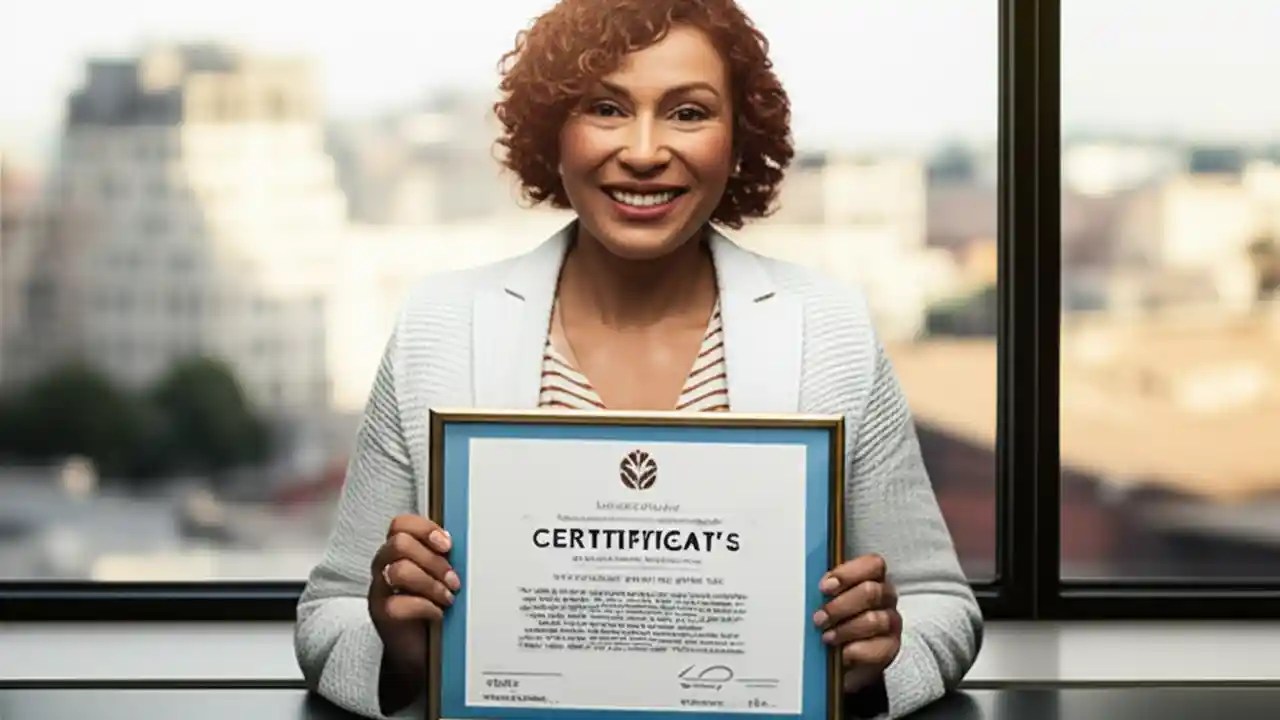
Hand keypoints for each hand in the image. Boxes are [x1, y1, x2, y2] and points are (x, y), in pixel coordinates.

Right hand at [368, 514, 460, 674]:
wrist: (420, 650)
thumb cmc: (432, 607)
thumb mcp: (440, 577)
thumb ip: (444, 559)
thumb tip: (465, 546)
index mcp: (399, 552)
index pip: (401, 525)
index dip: (424, 529)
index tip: (447, 545)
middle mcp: (384, 567)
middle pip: (399, 543)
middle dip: (433, 560)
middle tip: (453, 579)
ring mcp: (380, 591)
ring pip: (398, 570)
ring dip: (431, 583)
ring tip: (448, 597)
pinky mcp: (381, 616)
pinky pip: (397, 605)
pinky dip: (425, 608)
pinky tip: (438, 615)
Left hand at [813, 553, 901, 693]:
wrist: (840, 659)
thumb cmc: (832, 622)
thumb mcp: (825, 602)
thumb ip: (824, 592)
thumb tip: (809, 589)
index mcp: (871, 578)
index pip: (872, 565)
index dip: (848, 574)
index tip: (824, 588)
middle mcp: (885, 597)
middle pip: (871, 592)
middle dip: (840, 606)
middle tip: (820, 618)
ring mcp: (891, 622)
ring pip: (875, 620)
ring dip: (846, 629)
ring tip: (827, 637)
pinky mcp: (891, 647)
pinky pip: (878, 648)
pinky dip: (856, 651)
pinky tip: (842, 654)